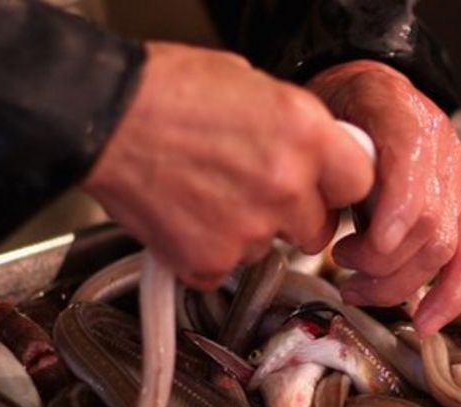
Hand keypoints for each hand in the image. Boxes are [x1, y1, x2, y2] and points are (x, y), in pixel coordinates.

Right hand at [82, 42, 372, 288]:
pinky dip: (206, 251)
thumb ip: (295, 127)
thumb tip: (313, 151)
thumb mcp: (252, 84)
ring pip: (268, 249)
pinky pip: (223, 268)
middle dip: (296, 217)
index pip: (360, 183)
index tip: (325, 187)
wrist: (100, 114)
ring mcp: (249, 229)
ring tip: (207, 194)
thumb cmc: (167, 90)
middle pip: (319, 229)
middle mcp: (287, 186)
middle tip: (260, 194)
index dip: (339, 185)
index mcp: (307, 135)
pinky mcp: (208, 261)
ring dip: (248, 231)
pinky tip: (185, 217)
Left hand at [307, 61, 460, 334]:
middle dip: (380, 263)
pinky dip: (450, 295)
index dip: (389, 220)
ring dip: (398, 283)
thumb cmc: (344, 107)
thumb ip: (328, 162)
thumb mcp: (325, 115)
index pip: (411, 178)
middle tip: (341, 265)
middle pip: (426, 227)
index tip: (356, 251)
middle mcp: (445, 155)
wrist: (376, 89)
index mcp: (406, 121)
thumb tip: (315, 216)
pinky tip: (425, 322)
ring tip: (358, 289)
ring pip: (444, 251)